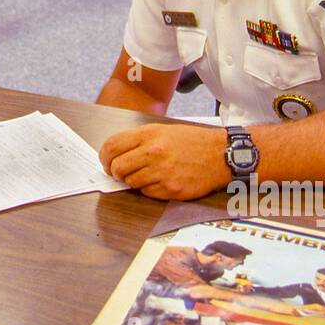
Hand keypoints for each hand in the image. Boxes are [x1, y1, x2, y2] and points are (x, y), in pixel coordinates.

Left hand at [99, 123, 228, 199]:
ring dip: (132, 181)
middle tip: (119, 173)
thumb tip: (117, 154)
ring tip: (143, 175)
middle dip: (115, 172)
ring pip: (131, 182)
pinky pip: (147, 193)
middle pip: (117, 167)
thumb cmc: (192, 142)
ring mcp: (162, 172)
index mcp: (149, 135)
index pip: (112, 146)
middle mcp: (153, 152)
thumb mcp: (164, 131)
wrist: (220, 154)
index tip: (105, 161)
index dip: (104, 156)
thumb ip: (139, 140)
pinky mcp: (171, 189)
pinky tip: (158, 181)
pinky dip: (148, 189)